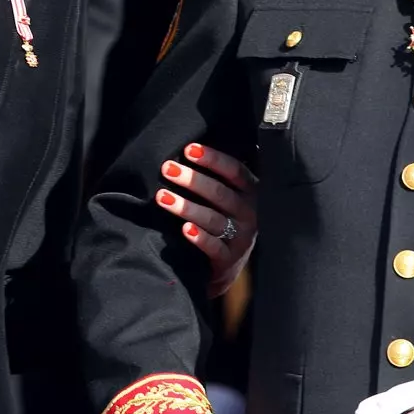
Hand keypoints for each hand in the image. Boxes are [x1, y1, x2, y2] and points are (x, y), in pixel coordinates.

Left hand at [154, 143, 257, 296]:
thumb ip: (218, 176)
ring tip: (161, 196)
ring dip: (187, 207)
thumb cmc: (225, 218)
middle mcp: (250, 213)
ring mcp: (242, 237)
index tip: (188, 149)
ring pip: (213, 219)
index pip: (235, 171)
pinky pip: (214, 247)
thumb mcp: (230, 197)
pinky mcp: (229, 259)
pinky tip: (184, 229)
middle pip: (221, 194)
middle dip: (193, 180)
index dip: (213, 159)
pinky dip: (200, 238)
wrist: (230, 265)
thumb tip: (187, 148)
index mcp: (252, 193)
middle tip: (167, 168)